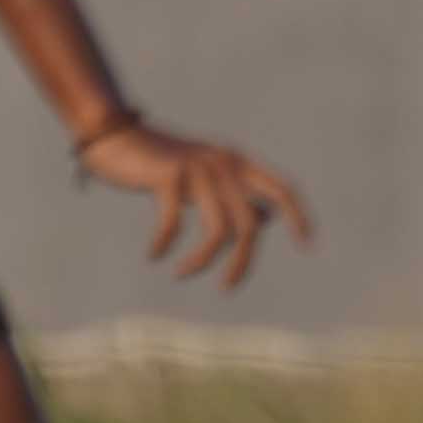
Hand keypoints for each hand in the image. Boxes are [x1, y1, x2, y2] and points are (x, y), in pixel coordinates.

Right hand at [76, 121, 313, 288]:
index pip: (283, 189)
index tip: (308, 245)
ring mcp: (198, 167)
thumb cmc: (160, 162)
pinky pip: (173, 223)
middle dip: (242, 263)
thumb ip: (235, 195)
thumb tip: (266, 220)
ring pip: (218, 231)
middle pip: (250, 225)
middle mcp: (224, 162)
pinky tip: (154, 255)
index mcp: (238, 162)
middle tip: (226, 287)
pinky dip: (164, 244)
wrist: (114, 135)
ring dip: (201, 261)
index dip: (299, 217)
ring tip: (182, 274)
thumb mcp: (206, 179)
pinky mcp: (170, 175)